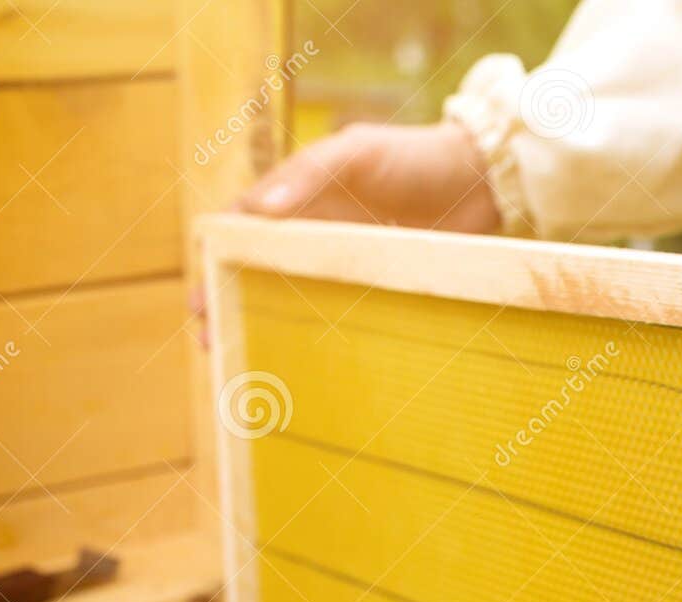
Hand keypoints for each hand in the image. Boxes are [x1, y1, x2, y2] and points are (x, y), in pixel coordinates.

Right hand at [191, 121, 500, 343]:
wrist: (482, 181)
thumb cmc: (415, 156)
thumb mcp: (358, 153)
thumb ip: (309, 173)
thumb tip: (258, 210)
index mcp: (295, 197)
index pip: (236, 232)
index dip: (212, 266)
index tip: (200, 304)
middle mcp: (312, 234)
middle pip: (258, 275)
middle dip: (231, 308)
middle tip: (215, 348)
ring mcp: (345, 265)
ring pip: (296, 302)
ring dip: (272, 330)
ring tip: (254, 365)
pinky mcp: (379, 289)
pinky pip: (345, 317)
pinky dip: (325, 341)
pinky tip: (314, 368)